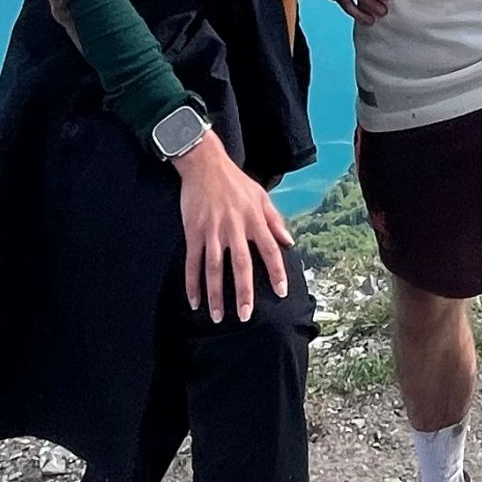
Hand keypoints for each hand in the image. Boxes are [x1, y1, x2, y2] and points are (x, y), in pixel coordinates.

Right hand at [173, 130, 293, 322]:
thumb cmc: (235, 181)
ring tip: (218, 316)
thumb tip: (289, 242)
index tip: (280, 293)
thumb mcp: (262, 196)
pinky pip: (193, 262)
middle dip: (244, 292)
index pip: (270, 250)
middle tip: (246, 316)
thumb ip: (275, 220)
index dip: (276, 272)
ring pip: (215, 269)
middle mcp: (235, 228)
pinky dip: (192, 283)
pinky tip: (194, 301)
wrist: (205, 165)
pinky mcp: (194, 232)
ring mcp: (212, 231)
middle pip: (241, 265)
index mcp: (254, 220)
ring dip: (216, 294)